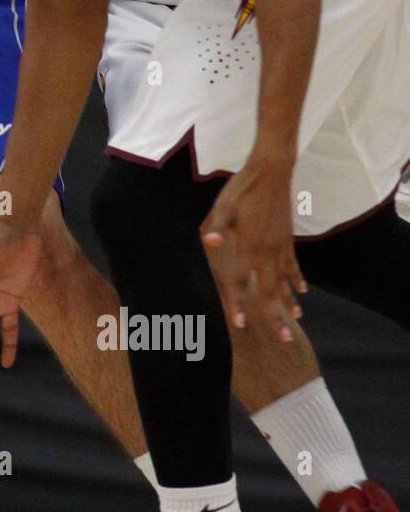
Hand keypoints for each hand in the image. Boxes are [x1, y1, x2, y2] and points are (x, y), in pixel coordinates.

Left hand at [202, 159, 305, 339]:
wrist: (272, 171)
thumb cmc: (243, 189)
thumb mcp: (223, 207)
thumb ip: (217, 227)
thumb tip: (208, 242)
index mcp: (248, 247)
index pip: (241, 282)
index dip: (239, 303)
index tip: (240, 325)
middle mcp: (267, 252)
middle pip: (270, 291)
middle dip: (275, 316)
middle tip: (283, 340)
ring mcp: (280, 246)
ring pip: (284, 281)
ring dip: (289, 301)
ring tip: (296, 321)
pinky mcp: (287, 238)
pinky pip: (293, 265)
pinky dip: (297, 279)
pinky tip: (303, 290)